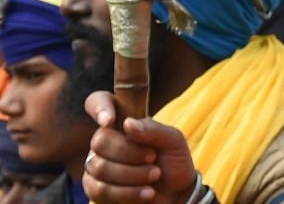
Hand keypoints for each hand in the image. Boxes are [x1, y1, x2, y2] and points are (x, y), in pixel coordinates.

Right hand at [82, 92, 197, 203]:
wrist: (176, 193)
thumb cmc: (174, 161)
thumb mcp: (173, 141)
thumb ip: (153, 130)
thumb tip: (127, 124)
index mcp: (123, 122)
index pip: (98, 102)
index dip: (99, 107)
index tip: (110, 120)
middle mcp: (106, 141)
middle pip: (99, 140)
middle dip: (129, 152)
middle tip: (152, 157)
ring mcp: (97, 164)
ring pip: (99, 167)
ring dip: (133, 174)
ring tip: (155, 175)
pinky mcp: (95, 189)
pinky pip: (99, 190)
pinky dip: (127, 193)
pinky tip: (146, 193)